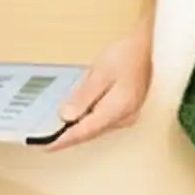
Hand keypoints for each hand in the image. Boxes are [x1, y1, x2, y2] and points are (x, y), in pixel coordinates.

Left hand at [46, 24, 153, 151]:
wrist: (148, 48)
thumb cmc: (127, 55)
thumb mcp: (100, 73)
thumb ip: (83, 96)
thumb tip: (66, 117)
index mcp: (117, 110)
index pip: (85, 131)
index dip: (64, 140)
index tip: (47, 146)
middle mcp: (124, 118)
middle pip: (91, 132)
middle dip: (69, 135)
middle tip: (47, 139)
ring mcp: (127, 116)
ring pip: (96, 127)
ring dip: (78, 127)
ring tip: (57, 129)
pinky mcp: (126, 110)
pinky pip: (102, 120)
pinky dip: (88, 119)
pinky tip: (77, 114)